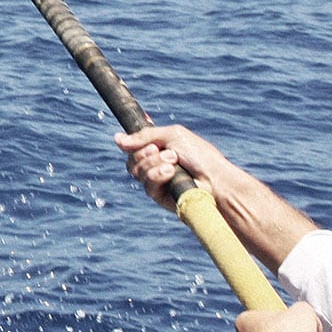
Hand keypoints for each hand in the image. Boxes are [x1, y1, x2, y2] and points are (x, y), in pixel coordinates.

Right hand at [113, 124, 235, 211]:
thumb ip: (145, 136)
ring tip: (174, 162)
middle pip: (131, 159)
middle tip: (164, 151)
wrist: (215, 178)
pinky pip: (146, 185)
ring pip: (136, 171)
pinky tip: (170, 173)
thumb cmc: (200, 155)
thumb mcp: (173, 135)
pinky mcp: (158, 195)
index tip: (145, 139)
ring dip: (154, 163)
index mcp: (157, 148)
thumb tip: (116, 139)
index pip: (133, 145)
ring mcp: (155, 180)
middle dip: (145, 153)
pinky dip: (157, 175)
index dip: (133, 142)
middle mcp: (153, 164)